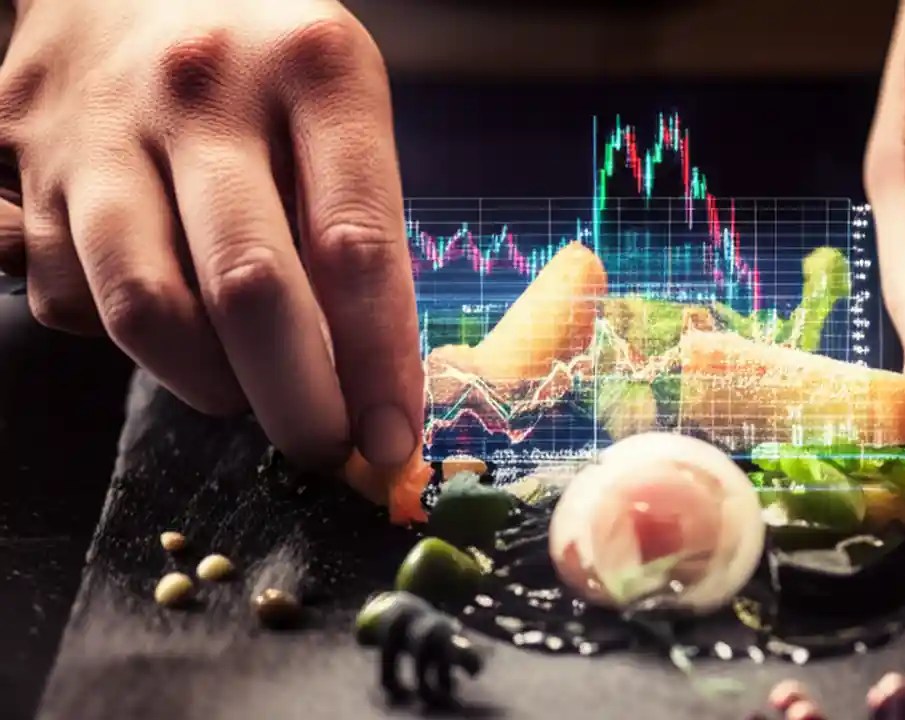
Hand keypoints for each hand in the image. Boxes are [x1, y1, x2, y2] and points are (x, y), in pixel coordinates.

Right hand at [0, 0, 424, 470]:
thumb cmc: (260, 57)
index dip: (379, 365)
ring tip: (243, 388)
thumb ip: (352, 224)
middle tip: (322, 442)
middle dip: (295, 401)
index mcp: (314, 68)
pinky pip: (67, 296)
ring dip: (206, 383)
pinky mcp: (21, 156)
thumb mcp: (339, 104)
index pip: (357, 247)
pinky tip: (162, 314)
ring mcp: (101, 125)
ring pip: (144, 310)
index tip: (391, 439)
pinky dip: (122, 337)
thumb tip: (366, 376)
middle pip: (249, 290)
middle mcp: (202, 90)